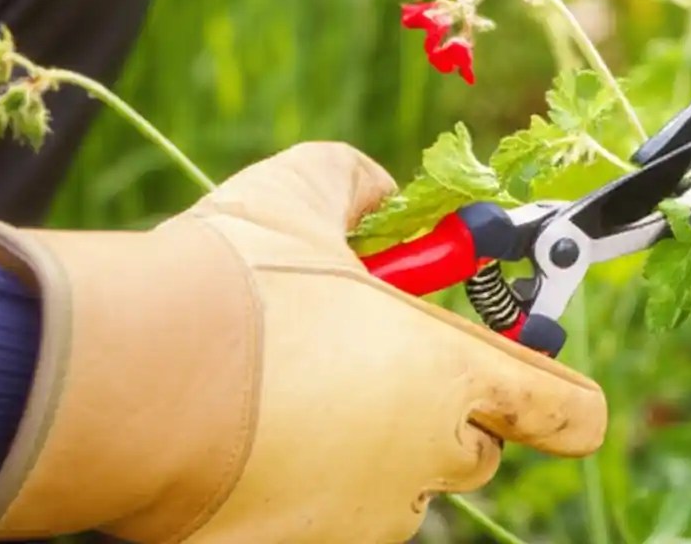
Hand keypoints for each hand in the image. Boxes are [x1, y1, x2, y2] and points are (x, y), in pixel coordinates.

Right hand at [0, 142, 606, 543]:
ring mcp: (363, 515)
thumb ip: (356, 180)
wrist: (122, 374)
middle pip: (476, 452)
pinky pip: (329, 521)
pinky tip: (257, 444)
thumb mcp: (297, 194)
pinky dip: (311, 489)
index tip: (568, 402)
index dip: (569, 402)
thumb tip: (377, 187)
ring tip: (303, 400)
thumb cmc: (228, 284)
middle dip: (450, 415)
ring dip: (378, 454)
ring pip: (400, 492)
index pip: (563, 410)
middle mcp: (422, 456)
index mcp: (448, 372)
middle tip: (386, 369)